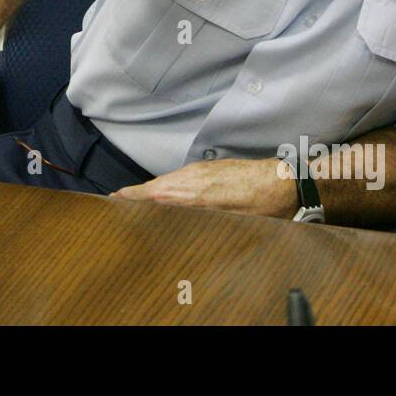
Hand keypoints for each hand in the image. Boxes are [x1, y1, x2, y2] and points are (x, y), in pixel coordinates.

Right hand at [111, 157, 298, 218]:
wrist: (283, 180)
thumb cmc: (261, 204)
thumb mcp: (230, 221)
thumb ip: (201, 221)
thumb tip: (179, 228)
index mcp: (193, 192)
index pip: (152, 194)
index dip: (130, 198)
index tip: (112, 201)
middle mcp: (192, 177)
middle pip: (153, 186)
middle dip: (132, 194)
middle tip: (115, 202)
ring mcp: (199, 169)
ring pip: (165, 180)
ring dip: (148, 190)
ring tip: (132, 200)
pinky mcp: (207, 168)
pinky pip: (177, 176)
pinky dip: (164, 184)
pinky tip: (163, 193)